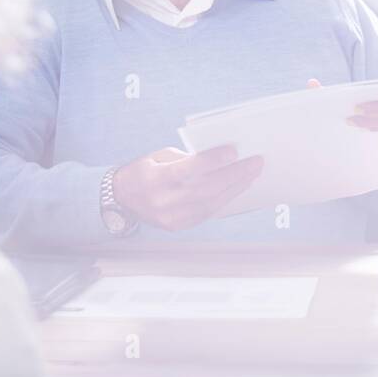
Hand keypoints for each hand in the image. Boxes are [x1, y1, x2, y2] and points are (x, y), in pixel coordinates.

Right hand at [111, 145, 263, 232]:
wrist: (121, 199)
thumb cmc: (144, 170)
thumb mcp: (160, 156)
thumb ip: (187, 158)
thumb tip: (219, 157)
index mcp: (157, 179)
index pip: (189, 170)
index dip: (213, 161)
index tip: (234, 151)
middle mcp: (164, 201)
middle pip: (206, 188)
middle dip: (235, 175)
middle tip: (256, 162)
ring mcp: (172, 217)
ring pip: (211, 203)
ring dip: (235, 187)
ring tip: (252, 174)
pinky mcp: (179, 225)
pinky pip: (208, 213)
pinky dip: (225, 199)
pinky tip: (238, 188)